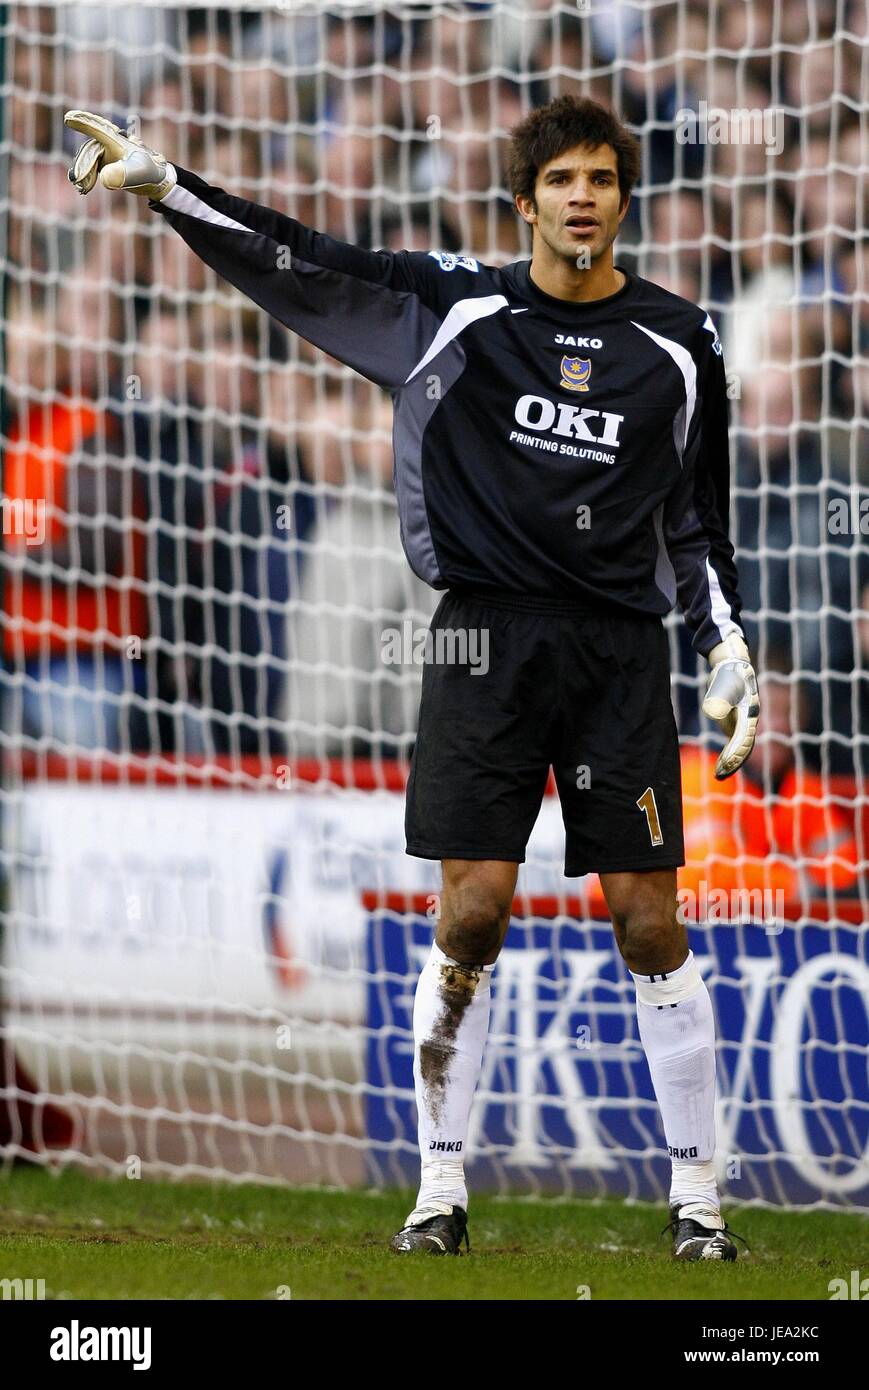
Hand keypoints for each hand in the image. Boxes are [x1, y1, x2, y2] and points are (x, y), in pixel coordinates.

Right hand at [64, 111, 175, 199]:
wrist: (156, 179)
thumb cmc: (149, 171)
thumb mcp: (139, 173)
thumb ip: (123, 174)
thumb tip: (104, 179)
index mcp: (116, 139)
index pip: (97, 128)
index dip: (83, 123)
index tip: (68, 119)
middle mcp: (107, 143)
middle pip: (89, 151)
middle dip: (84, 166)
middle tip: (80, 181)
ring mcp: (104, 153)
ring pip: (87, 161)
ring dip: (84, 174)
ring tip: (83, 188)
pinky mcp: (103, 163)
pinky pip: (88, 169)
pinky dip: (85, 178)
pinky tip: (82, 188)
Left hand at [702, 634, 759, 779]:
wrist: (732, 667)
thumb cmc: (728, 674)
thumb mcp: (723, 683)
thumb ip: (720, 697)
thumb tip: (713, 711)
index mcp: (749, 711)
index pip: (744, 736)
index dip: (736, 751)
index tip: (725, 762)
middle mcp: (750, 720)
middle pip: (745, 746)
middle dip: (734, 761)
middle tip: (720, 774)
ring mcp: (744, 724)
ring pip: (742, 748)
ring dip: (731, 763)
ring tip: (719, 775)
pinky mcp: (736, 725)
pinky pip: (735, 745)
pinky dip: (729, 757)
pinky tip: (720, 768)